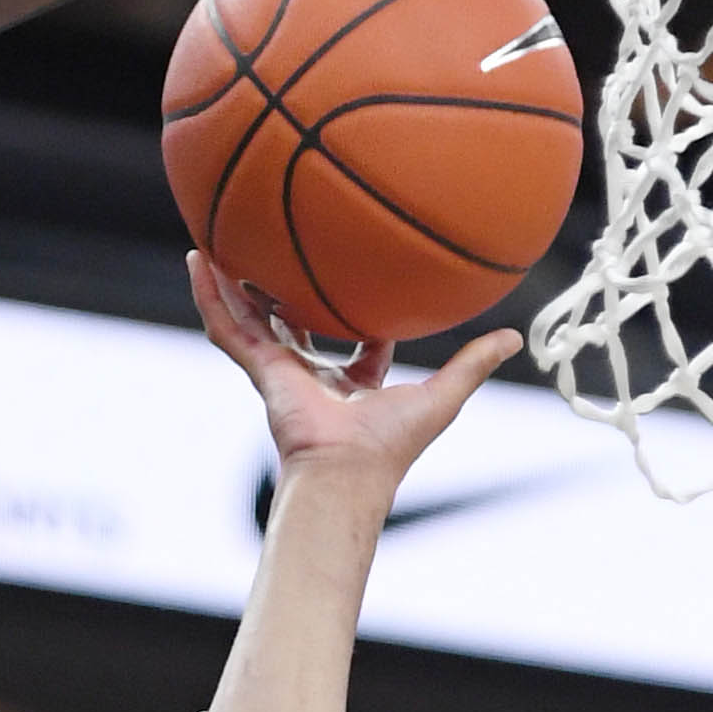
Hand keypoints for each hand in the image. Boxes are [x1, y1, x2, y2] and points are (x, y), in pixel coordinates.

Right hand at [188, 252, 515, 488]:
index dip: (360, 312)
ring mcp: (283, 370)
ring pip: (253, 316)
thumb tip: (514, 337)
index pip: (356, 341)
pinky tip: (198, 259)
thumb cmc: (392, 446)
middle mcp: (314, 374)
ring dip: (238, 281)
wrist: (349, 472)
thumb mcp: (443, 395)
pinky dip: (211, 295)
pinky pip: (229, 326)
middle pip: (296, 321)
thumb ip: (474, 365)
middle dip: (288, 290)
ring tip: (222, 239)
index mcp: (352, 383)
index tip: (361, 280)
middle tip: (281, 251)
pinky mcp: (261, 370)